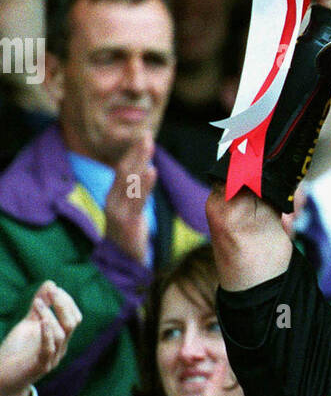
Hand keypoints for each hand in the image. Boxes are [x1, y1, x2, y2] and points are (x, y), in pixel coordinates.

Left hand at [0, 282, 81, 395]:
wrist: (2, 378)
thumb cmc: (17, 352)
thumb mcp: (29, 324)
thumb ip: (40, 306)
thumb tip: (50, 283)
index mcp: (60, 338)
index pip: (74, 317)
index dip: (66, 301)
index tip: (53, 288)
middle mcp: (60, 348)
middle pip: (73, 323)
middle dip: (63, 304)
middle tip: (51, 291)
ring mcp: (52, 358)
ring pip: (61, 334)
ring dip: (49, 315)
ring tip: (37, 303)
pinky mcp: (40, 366)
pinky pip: (49, 349)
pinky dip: (47, 334)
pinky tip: (42, 322)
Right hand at [104, 134, 156, 263]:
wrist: (123, 260)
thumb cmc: (130, 230)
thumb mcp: (132, 207)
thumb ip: (137, 189)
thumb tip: (147, 165)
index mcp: (113, 195)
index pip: (121, 169)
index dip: (132, 152)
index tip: (144, 136)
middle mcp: (112, 200)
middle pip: (124, 171)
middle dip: (136, 152)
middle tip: (147, 135)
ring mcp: (118, 211)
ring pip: (129, 182)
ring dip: (140, 161)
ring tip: (149, 145)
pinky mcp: (127, 223)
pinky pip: (137, 200)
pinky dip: (145, 184)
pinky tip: (152, 171)